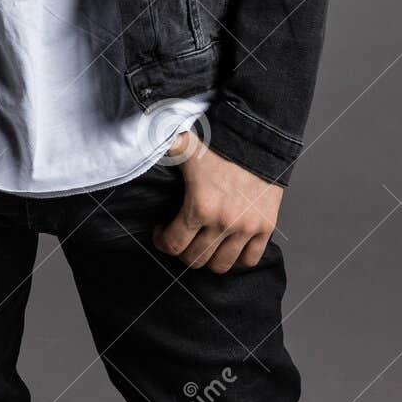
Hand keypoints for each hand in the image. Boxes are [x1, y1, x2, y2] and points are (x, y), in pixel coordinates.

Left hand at [152, 130, 282, 272]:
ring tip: (202, 244)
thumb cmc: (219, 142)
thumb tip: (135, 136)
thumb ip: (159, 144)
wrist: (259, 137)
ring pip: (221, 265)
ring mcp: (247, 227)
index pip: (174, 245)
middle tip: (180, 238)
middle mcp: (224, 222)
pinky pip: (249, 260)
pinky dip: (237, 258)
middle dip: (182, 252)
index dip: (162, 241)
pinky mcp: (266, 227)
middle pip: (196, 260)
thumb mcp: (183, 143)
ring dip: (208, 259)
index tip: (160, 231)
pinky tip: (227, 245)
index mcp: (200, 205)